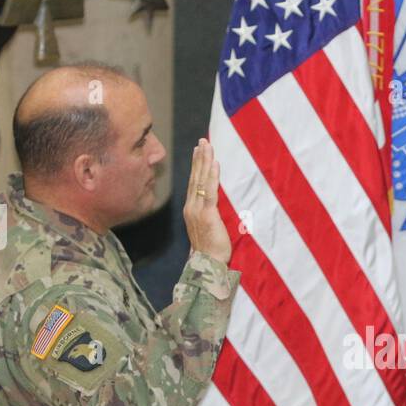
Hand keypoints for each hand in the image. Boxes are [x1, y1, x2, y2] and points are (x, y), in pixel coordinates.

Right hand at [183, 137, 230, 263]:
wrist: (207, 265)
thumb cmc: (210, 251)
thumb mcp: (208, 229)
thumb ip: (209, 216)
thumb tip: (214, 208)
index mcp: (191, 210)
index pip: (193, 183)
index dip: (196, 166)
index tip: (198, 151)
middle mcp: (191, 207)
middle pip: (195, 177)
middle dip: (199, 158)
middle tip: (202, 141)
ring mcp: (197, 210)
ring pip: (200, 180)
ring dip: (204, 161)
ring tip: (207, 145)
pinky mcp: (207, 214)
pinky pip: (209, 190)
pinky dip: (211, 175)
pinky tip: (214, 163)